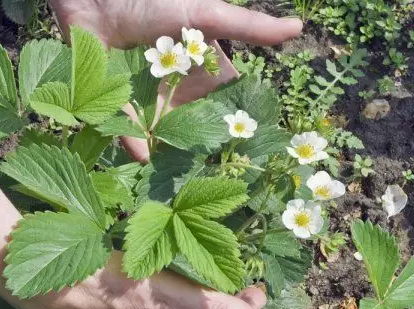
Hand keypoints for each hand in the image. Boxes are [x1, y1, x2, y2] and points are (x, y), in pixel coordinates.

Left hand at [23, 1, 302, 308]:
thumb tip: (299, 29)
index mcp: (200, 75)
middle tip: (218, 178)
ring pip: (161, 136)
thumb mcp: (206, 15)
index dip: (235, 129)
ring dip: (170, 156)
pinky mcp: (114, 102)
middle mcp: (176, 92)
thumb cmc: (156, 2)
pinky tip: (145, 162)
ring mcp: (145, 101)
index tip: (252, 155)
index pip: (223, 108)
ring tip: (182, 184)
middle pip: (193, 129)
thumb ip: (247, 28)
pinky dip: (134, 144)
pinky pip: (125, 129)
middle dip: (202, 152)